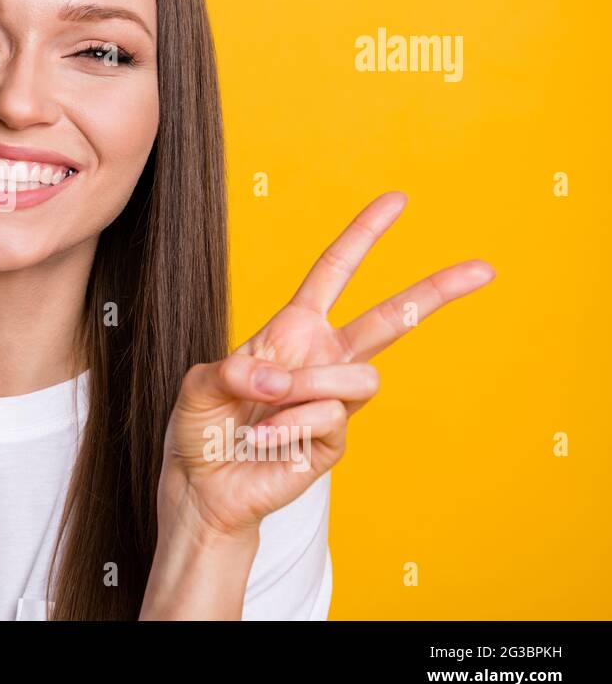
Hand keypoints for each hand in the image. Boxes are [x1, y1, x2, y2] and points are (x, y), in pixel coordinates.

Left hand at [161, 191, 493, 541]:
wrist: (205, 483)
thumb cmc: (201, 427)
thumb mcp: (200, 385)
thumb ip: (233, 372)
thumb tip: (283, 382)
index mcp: (293, 330)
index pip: (335, 272)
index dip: (364, 235)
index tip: (398, 200)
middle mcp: (322, 359)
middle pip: (391, 318)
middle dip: (436, 291)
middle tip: (484, 268)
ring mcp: (334, 400)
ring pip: (361, 377)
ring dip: (309, 389)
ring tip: (265, 413)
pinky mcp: (335, 439)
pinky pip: (330, 417)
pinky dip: (289, 426)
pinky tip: (265, 440)